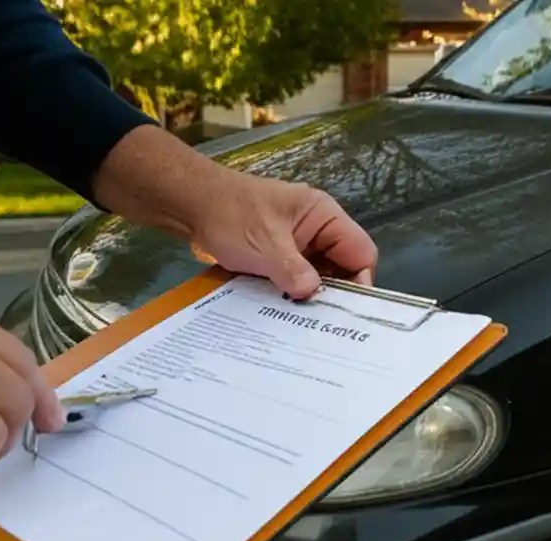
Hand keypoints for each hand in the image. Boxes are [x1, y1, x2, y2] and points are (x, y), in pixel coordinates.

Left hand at [92, 125, 377, 298]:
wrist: (190, 204)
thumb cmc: (231, 216)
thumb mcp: (264, 244)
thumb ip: (293, 271)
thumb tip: (314, 295)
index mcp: (324, 216)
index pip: (361, 252)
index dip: (360, 282)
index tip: (347, 310)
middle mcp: (318, 230)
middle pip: (343, 268)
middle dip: (335, 294)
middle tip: (325, 324)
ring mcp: (299, 244)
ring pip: (320, 277)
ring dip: (311, 297)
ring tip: (306, 324)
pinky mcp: (280, 257)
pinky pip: (297, 280)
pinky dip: (294, 295)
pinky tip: (287, 314)